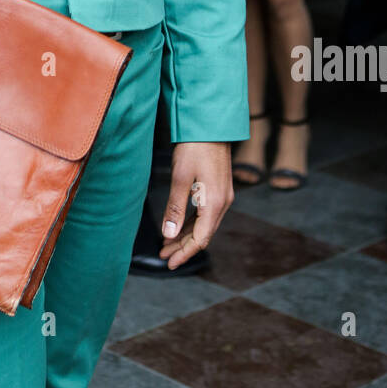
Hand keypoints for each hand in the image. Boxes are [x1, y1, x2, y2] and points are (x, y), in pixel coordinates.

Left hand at [159, 142, 232, 270]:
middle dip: (183, 247)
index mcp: (215, 203)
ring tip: (167, 244)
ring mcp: (222, 195)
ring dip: (186, 235)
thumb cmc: (195, 147)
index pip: (200, 239)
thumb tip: (169, 234)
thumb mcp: (181, 177)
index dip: (184, 253)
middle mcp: (223, 203)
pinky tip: (178, 226)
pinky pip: (205, 213)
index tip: (169, 263)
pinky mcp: (218, 188)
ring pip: (204, 225)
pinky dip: (191, 222)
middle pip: (203, 234)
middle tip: (164, 256)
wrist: (211, 123)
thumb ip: (175, 207)